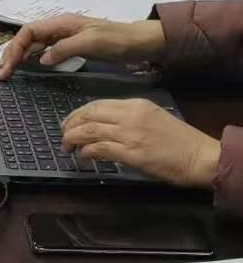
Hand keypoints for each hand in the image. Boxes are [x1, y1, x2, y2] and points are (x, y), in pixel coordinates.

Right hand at [0, 12, 161, 79]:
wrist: (138, 42)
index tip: (8, 67)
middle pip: (28, 37)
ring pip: (35, 44)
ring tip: (10, 72)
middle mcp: (60, 27)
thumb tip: (41, 59)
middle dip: (12, 53)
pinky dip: (34, 58)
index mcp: (61, 23)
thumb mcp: (91, 43)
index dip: (15, 47)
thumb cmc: (116, 40)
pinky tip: (31, 67)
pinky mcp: (71, 46)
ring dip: (21, 56)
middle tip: (3, 74)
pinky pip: (46, 50)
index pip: (28, 31)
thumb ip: (64, 49)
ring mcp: (65, 37)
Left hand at [59, 97, 220, 190]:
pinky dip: (87, 153)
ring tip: (68, 148)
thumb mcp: (153, 119)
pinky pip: (99, 149)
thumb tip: (104, 127)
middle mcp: (130, 115)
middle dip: (70, 125)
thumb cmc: (179, 141)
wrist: (197, 155)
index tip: (69, 123)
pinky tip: (84, 157)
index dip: (78, 114)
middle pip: (89, 115)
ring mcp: (130, 134)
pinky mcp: (131, 153)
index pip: (98, 104)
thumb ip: (129, 119)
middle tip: (63, 136)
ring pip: (89, 131)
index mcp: (136, 104)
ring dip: (73, 140)